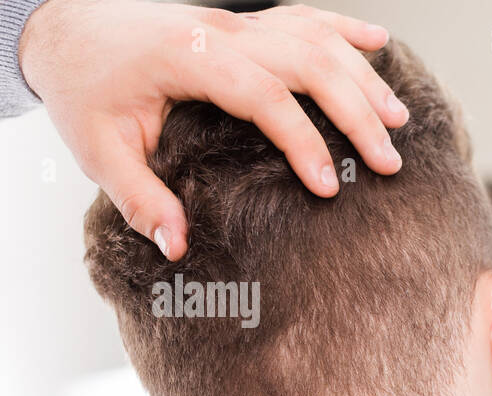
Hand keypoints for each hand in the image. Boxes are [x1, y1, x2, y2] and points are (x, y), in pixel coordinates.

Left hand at [17, 0, 408, 259]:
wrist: (62, 28)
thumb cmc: (84, 87)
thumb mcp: (97, 148)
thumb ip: (139, 198)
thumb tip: (177, 248)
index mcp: (187, 56)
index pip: (263, 96)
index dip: (302, 141)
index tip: (329, 187)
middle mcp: (220, 31)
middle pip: (308, 61)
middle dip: (356, 112)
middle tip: (388, 161)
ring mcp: (236, 22)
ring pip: (316, 38)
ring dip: (363, 77)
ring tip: (399, 120)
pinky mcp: (242, 23)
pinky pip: (305, 17)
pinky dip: (346, 30)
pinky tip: (380, 44)